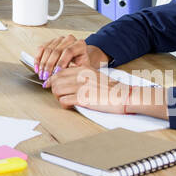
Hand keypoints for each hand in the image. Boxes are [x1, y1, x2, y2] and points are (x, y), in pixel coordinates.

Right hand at [34, 35, 107, 82]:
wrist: (79, 60)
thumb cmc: (81, 66)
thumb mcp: (82, 69)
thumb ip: (74, 71)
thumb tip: (62, 76)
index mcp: (80, 44)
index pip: (68, 51)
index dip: (61, 62)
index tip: (57, 72)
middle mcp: (69, 39)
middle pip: (56, 51)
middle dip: (49, 66)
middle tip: (46, 77)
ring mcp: (59, 40)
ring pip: (47, 50)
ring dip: (42, 64)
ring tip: (41, 75)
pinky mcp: (50, 41)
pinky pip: (41, 49)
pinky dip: (38, 59)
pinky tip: (37, 68)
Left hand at [46, 67, 167, 119]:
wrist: (125, 96)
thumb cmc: (112, 88)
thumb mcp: (96, 75)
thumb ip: (82, 75)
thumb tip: (69, 79)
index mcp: (83, 69)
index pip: (59, 71)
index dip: (52, 79)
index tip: (50, 85)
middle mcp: (80, 76)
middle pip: (55, 80)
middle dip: (54, 89)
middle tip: (59, 95)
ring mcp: (80, 87)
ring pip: (57, 90)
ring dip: (58, 97)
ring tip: (65, 101)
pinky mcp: (83, 99)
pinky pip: (64, 101)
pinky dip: (64, 105)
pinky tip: (70, 106)